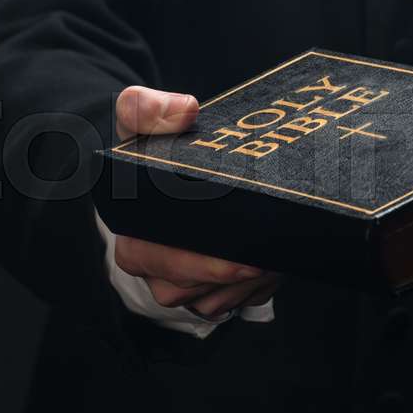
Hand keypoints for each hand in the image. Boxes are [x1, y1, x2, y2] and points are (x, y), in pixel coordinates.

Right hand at [113, 86, 281, 319]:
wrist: (166, 165)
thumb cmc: (149, 145)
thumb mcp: (138, 117)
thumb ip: (147, 108)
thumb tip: (184, 110)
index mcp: (132, 236)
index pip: (162, 262)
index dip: (202, 266)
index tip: (242, 259)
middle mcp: (153, 268)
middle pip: (195, 290)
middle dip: (236, 279)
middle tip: (274, 258)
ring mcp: (180, 284)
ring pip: (217, 301)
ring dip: (250, 286)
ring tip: (279, 258)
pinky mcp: (206, 291)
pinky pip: (234, 304)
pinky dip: (257, 290)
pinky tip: (275, 266)